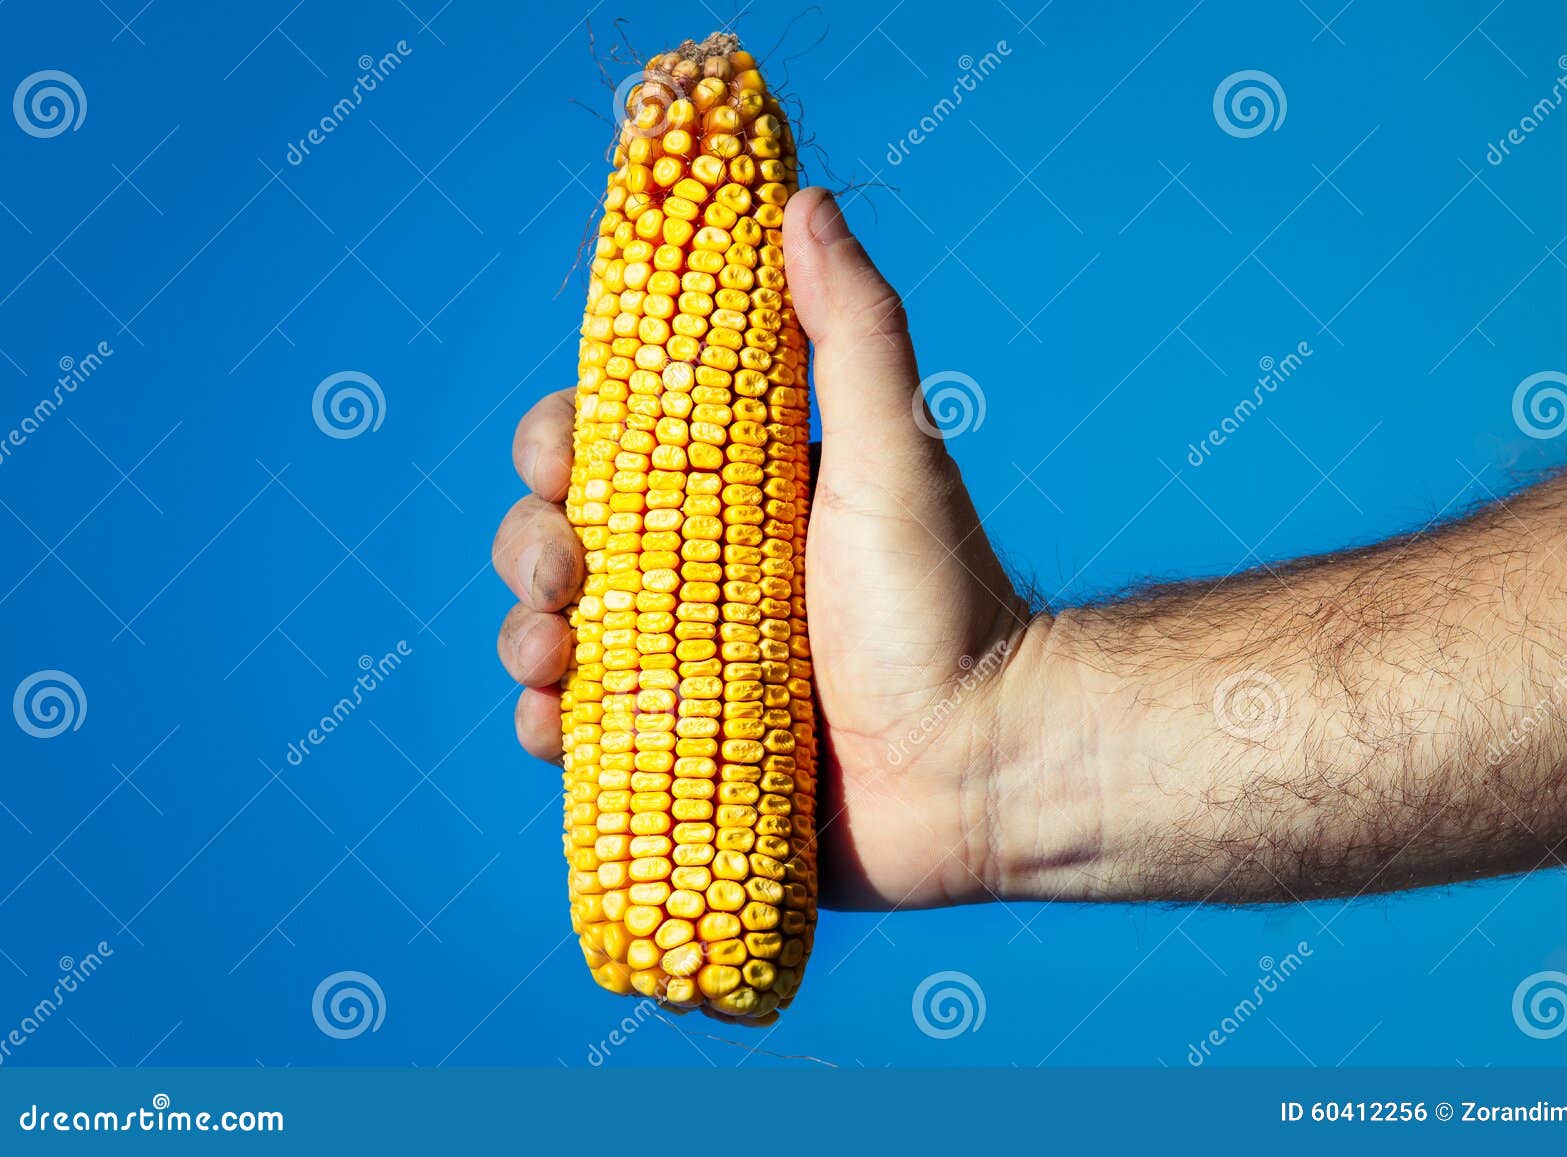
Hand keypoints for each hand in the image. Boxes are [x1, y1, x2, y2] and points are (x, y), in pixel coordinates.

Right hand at [493, 189, 1059, 909]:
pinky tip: (559, 722)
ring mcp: (680, 671)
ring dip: (524, 633)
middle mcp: (696, 581)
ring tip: (557, 655)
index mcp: (732, 502)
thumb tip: (804, 201)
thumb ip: (851, 332)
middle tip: (569, 570)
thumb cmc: (943, 604)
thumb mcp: (891, 455)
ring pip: (552, 635)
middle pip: (560, 539)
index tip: (561, 455)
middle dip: (531, 544)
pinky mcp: (676, 758)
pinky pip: (578, 737)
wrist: (980, 766)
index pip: (609, 452)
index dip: (561, 444)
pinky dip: (548, 726)